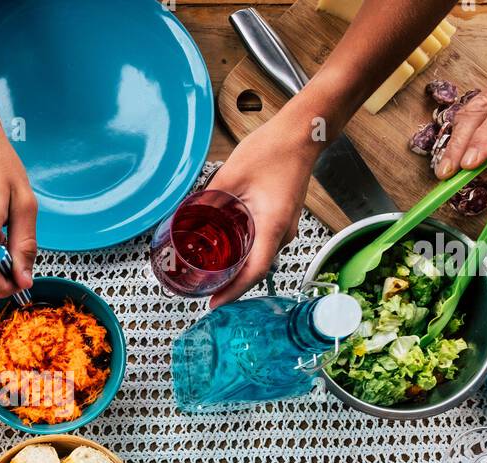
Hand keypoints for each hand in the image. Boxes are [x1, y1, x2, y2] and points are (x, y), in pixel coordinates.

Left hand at [204, 114, 318, 307]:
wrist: (301, 134)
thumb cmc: (274, 150)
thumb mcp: (230, 176)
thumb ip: (208, 200)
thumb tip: (185, 217)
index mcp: (273, 225)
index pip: (254, 272)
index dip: (233, 292)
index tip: (214, 303)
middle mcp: (283, 231)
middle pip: (255, 269)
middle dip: (230, 283)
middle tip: (204, 289)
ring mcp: (286, 226)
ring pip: (259, 257)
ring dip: (237, 267)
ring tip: (212, 273)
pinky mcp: (283, 218)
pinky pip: (263, 243)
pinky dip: (245, 252)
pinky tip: (227, 248)